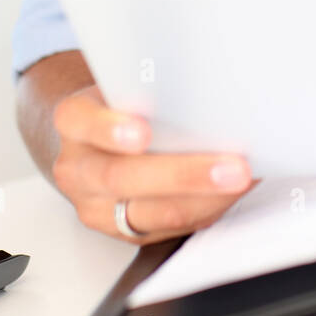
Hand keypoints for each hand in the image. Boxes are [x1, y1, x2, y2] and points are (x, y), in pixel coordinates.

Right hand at [52, 84, 254, 242]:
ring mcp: (97, 206)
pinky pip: (167, 227)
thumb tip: (210, 89)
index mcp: (73, 121)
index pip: (81, 122)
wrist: (97, 140)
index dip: (109, 128)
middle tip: (232, 167)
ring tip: (242, 181)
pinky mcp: (124, 231)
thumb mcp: (123, 85)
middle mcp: (77, 168)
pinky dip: (205, 209)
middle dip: (183, 174)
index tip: (143, 131)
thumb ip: (148, 89)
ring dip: (204, 198)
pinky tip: (231, 193)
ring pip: (149, 211)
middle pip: (123, 176)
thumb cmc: (123, 103)